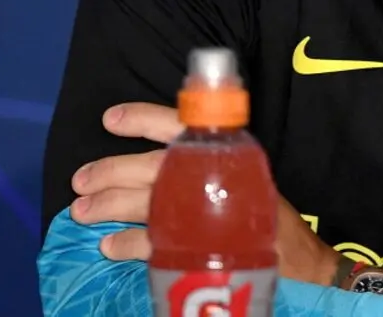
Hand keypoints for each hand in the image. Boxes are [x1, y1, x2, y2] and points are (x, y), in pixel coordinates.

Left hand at [68, 102, 344, 284]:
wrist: (303, 264)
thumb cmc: (265, 219)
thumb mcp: (242, 180)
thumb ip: (202, 169)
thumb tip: (148, 167)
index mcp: (226, 152)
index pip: (180, 124)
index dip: (144, 118)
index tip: (109, 119)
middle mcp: (216, 174)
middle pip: (153, 165)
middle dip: (112, 170)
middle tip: (80, 180)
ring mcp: (208, 209)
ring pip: (146, 201)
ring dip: (109, 205)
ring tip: (81, 212)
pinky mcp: (202, 245)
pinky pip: (153, 241)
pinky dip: (127, 242)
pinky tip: (109, 246)